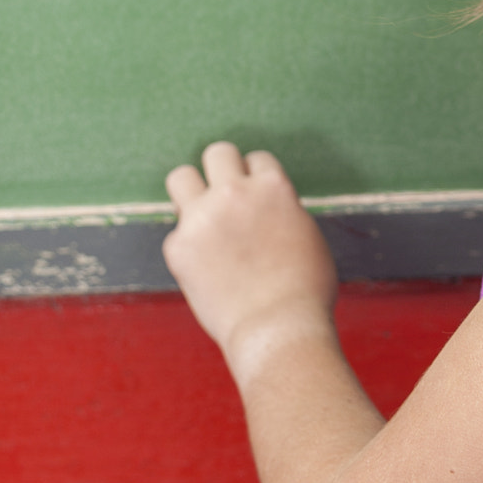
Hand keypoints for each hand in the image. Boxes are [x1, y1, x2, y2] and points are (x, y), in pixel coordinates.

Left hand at [164, 143, 338, 385]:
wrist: (277, 329)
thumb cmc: (304, 290)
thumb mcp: (306, 233)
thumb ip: (281, 209)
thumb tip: (266, 207)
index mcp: (272, 185)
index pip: (256, 159)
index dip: (257, 182)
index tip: (257, 204)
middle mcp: (235, 192)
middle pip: (217, 153)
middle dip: (223, 173)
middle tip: (227, 201)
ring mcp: (203, 217)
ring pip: (181, 177)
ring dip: (191, 192)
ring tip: (202, 217)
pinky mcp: (179, 247)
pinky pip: (176, 233)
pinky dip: (188, 247)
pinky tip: (205, 269)